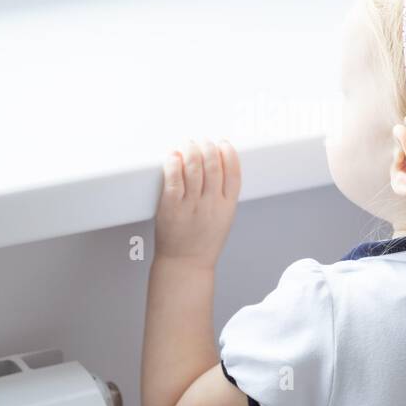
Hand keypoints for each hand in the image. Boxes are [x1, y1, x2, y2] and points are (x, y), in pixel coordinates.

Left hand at [155, 139, 240, 267]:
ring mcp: (191, 205)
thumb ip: (223, 196)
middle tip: (203, 141)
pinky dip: (174, 163)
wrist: (185, 263)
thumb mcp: (224, 219)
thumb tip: (220, 167)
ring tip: (188, 144)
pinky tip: (174, 155)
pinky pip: (174, 179)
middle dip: (208, 148)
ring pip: (194, 169)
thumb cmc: (203, 242)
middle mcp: (211, 204)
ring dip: (191, 150)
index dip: (229, 154)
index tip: (223, 143)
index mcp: (227, 207)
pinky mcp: (171, 207)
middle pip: (214, 166)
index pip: (233, 173)